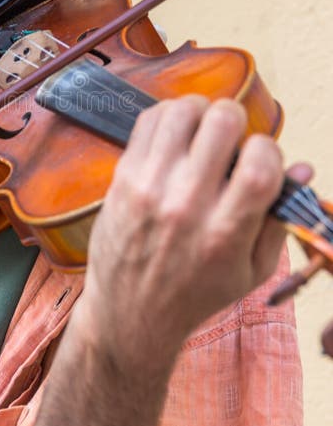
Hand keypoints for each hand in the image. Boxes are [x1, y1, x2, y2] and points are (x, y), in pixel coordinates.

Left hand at [76, 95, 296, 372]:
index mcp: (225, 233)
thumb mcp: (251, 272)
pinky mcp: (123, 177)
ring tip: (203, 131)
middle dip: (236, 121)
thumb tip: (301, 168)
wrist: (130, 313)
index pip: (260, 164)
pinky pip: (148, 120)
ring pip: (182, 112)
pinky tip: (177, 134)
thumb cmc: (196, 292)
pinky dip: (169, 116)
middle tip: (231, 139)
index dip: (268, 149)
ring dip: (201, 112)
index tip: (260, 160)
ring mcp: (150, 188)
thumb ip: (280, 219)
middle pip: (222, 123)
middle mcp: (186, 206)